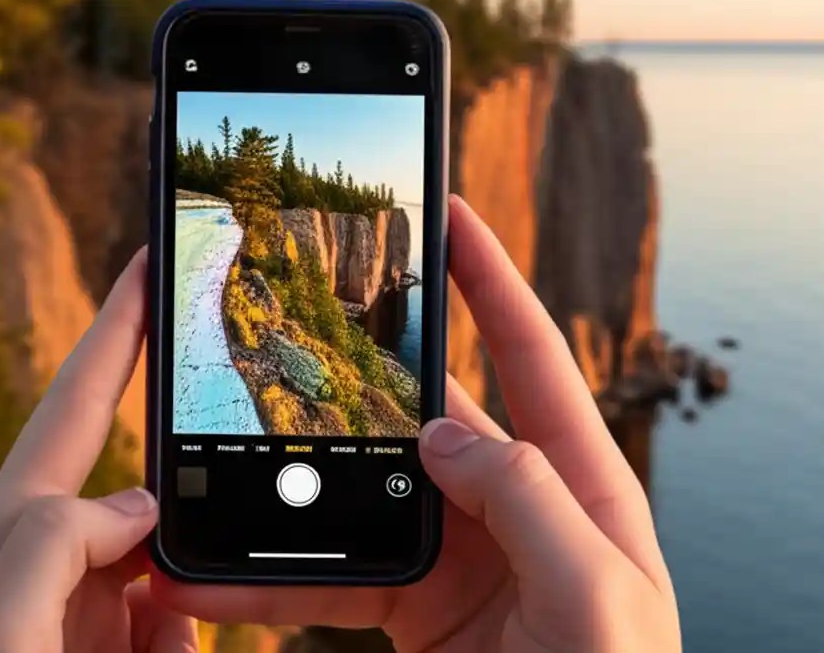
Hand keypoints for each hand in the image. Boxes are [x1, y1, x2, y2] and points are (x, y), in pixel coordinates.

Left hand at [0, 251, 196, 652]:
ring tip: (163, 637)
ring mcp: (86, 615)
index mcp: (12, 529)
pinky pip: (177, 633)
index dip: (115, 330)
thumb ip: (54, 545)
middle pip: (147, 494)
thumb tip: (139, 504)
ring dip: (192, 601)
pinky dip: (189, 643)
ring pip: (174, 574)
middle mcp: (55, 563)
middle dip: (190, 498)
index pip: (77, 405)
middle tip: (216, 518)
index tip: (147, 262)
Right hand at [154, 197, 680, 651]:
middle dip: (354, 381)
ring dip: (294, 494)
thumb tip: (439, 433)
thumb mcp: (595, 596)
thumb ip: (526, 501)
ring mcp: (460, 558)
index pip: (531, 359)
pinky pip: (336, 576)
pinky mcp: (415, 608)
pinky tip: (230, 579)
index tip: (450, 215)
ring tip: (228, 475)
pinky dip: (280, 579)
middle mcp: (515, 510)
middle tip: (291, 335)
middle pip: (423, 419)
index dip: (490, 282)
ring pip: (361, 498)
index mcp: (578, 489)